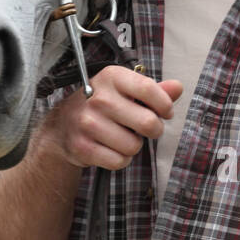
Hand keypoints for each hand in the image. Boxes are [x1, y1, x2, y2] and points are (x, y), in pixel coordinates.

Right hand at [41, 66, 182, 170]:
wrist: (62, 125)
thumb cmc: (101, 105)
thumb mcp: (125, 90)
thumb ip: (154, 90)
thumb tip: (177, 87)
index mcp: (111, 77)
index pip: (149, 90)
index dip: (165, 105)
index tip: (165, 111)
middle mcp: (98, 98)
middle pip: (148, 123)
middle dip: (153, 130)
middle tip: (144, 128)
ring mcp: (88, 123)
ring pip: (134, 146)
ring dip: (133, 146)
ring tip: (121, 136)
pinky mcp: (83, 147)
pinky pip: (119, 161)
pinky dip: (120, 159)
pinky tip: (110, 148)